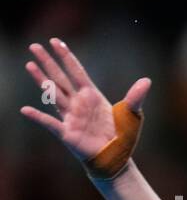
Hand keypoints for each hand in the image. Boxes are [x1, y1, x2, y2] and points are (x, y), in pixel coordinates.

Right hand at [19, 38, 150, 161]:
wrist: (117, 158)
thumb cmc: (123, 136)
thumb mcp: (132, 114)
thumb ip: (136, 97)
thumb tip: (147, 80)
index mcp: (92, 96)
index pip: (77, 72)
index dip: (66, 57)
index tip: (55, 41)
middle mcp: (78, 103)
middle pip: (60, 78)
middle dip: (48, 62)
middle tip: (34, 46)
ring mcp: (71, 117)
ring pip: (53, 95)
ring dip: (42, 80)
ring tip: (30, 65)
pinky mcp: (67, 133)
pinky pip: (50, 123)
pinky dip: (39, 117)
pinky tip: (26, 110)